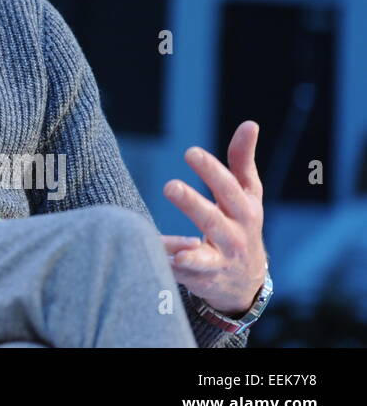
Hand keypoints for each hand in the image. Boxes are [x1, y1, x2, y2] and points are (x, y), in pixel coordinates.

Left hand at [160, 121, 266, 315]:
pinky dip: (170, 271)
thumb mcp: (248, 194)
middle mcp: (234, 238)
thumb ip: (243, 160)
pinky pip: (182, 277)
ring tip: (173, 247)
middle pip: (213, 221)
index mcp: (245, 212)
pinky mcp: (200, 281)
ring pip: (202, 258)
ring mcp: (218, 262)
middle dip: (193, 204)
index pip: (229, 188)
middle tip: (170, 186)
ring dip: (187, 252)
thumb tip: (249, 124)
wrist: (247, 281)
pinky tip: (155, 262)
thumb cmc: (242, 224)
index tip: (190, 152)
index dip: (212, 170)